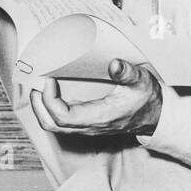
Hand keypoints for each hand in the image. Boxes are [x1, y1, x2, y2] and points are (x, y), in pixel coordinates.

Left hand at [30, 59, 162, 137]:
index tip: (48, 79)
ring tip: (39, 84)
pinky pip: (60, 121)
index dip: (49, 99)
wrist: (155, 116)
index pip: (63, 117)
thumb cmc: (147, 99)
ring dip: (41, 106)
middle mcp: (89, 126)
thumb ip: (128, 73)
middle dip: (37, 103)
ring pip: (53, 124)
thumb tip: (114, 64)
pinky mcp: (85, 123)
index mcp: (99, 117)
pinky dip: (49, 106)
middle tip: (35, 81)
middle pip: (51, 123)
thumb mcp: (142, 82)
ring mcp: (86, 127)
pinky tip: (51, 90)